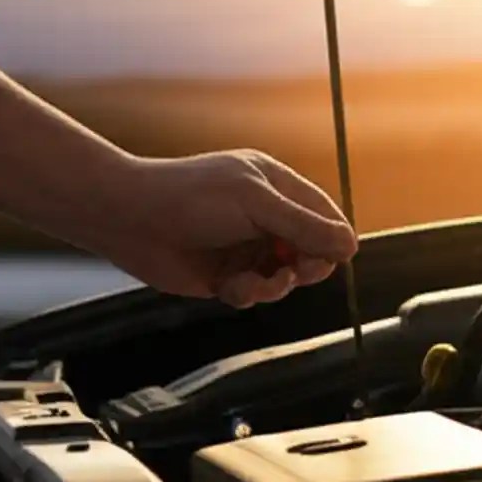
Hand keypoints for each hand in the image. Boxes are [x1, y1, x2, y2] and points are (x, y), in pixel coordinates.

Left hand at [87, 150, 357, 308]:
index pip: (325, 215)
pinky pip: (256, 293)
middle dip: (304, 267)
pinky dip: (247, 294)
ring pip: (285, 277)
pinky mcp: (227, 276)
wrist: (131, 220)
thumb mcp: (256, 204)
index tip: (329, 259)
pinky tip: (228, 288)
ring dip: (273, 285)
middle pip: (311, 251)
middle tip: (289, 271)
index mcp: (277, 186)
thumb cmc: (191, 198)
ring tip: (250, 283)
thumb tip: (351, 245)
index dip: (333, 240)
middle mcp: (266, 217)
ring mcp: (247, 247)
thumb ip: (304, 226)